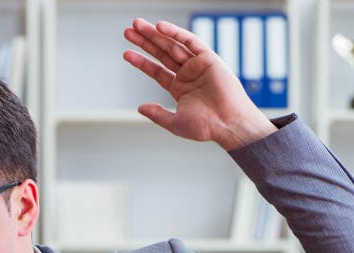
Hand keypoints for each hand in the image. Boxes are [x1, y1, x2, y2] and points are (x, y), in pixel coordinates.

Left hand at [123, 18, 276, 150]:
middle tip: (128, 30)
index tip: (126, 53)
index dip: (141, 62)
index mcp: (179, 88)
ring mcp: (197, 65)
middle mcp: (187, 74)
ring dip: (155, 34)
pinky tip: (159, 27)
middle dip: (145, 41)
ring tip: (136, 25)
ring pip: (172, 45)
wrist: (228, 124)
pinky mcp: (208, 58)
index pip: (156, 71)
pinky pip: (189, 41)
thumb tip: (140, 107)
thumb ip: (157, 114)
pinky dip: (175, 33)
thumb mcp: (175, 122)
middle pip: (162, 53)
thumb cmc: (206, 127)